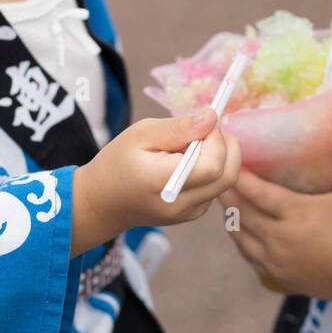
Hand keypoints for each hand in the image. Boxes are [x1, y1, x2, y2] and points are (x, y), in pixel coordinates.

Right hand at [71, 109, 240, 255]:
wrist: (103, 202)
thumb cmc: (117, 163)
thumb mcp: (141, 134)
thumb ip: (179, 127)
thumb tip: (212, 118)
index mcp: (163, 183)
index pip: (212, 166)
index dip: (217, 140)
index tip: (204, 123)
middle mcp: (180, 204)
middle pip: (228, 176)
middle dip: (227, 146)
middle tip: (206, 130)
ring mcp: (189, 214)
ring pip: (226, 181)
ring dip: (219, 157)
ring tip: (188, 147)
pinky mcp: (193, 214)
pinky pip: (216, 187)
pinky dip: (211, 169)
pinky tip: (187, 162)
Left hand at [220, 157, 331, 321]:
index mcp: (294, 212)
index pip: (257, 192)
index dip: (240, 177)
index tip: (229, 163)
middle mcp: (278, 235)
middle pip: (241, 213)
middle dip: (228, 195)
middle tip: (219, 180)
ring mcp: (275, 259)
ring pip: (241, 237)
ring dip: (231, 221)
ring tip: (227, 207)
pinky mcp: (279, 276)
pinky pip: (250, 257)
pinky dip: (241, 244)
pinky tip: (241, 238)